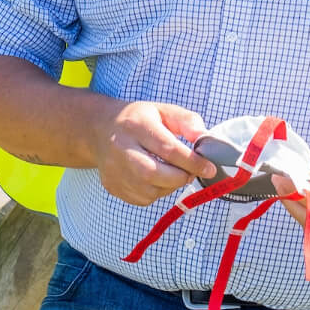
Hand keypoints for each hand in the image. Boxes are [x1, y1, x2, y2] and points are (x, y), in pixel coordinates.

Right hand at [88, 101, 215, 205]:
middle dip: (180, 177)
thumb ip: (187, 121)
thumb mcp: (163, 110)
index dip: (192, 162)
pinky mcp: (112, 186)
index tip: (209, 168)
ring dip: (169, 186)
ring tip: (173, 173)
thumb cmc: (139, 120)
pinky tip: (156, 179)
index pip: (167, 148)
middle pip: (153, 173)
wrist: (101, 130)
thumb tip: (203, 137)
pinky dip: (156, 193)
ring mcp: (114, 170)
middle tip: (191, 173)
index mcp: (136, 126)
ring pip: (149, 191)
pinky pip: (142, 199)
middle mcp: (121, 148)